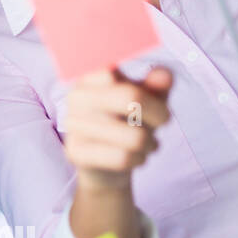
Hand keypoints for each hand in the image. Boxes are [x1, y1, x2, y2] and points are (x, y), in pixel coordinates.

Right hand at [63, 66, 172, 193]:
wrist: (105, 162)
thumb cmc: (127, 123)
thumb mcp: (147, 101)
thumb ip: (156, 87)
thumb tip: (164, 75)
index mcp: (93, 74)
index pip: (126, 76)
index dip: (153, 96)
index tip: (158, 104)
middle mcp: (77, 95)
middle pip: (130, 98)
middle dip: (158, 115)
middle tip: (162, 123)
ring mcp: (73, 124)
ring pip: (133, 135)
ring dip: (149, 143)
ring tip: (145, 143)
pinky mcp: (76, 152)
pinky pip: (123, 157)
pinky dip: (138, 159)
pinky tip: (134, 157)